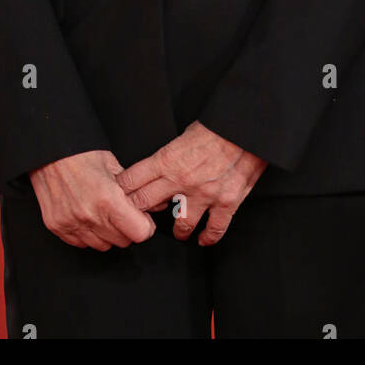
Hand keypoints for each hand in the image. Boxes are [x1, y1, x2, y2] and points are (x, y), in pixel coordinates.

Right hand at [27, 149, 156, 250]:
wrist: (49, 151)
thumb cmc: (80, 153)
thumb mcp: (113, 165)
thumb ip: (132, 189)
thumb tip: (153, 205)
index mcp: (107, 198)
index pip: (139, 232)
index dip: (144, 225)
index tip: (142, 219)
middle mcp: (88, 215)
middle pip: (122, 241)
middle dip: (127, 229)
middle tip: (122, 213)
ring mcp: (71, 223)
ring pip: (102, 245)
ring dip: (107, 234)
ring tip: (102, 213)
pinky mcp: (57, 226)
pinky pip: (81, 243)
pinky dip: (87, 234)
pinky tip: (87, 216)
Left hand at [114, 121, 267, 245]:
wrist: (246, 127)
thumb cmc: (217, 124)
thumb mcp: (184, 134)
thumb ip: (171, 154)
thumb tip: (161, 167)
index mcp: (167, 159)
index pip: (132, 181)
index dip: (122, 190)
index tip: (117, 196)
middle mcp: (181, 180)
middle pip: (146, 204)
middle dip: (138, 212)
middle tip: (136, 218)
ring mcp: (204, 194)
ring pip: (180, 225)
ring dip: (177, 231)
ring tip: (178, 232)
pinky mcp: (226, 202)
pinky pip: (214, 229)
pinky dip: (208, 237)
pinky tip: (203, 239)